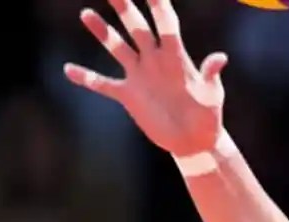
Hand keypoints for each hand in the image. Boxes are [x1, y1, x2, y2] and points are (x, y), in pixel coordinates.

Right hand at [64, 0, 226, 156]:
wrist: (194, 140)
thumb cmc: (208, 115)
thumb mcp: (212, 95)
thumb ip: (211, 74)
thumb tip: (220, 58)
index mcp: (176, 56)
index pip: (165, 22)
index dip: (159, 3)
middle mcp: (154, 60)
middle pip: (136, 26)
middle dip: (125, 6)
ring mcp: (139, 76)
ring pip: (117, 48)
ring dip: (102, 32)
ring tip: (85, 13)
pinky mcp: (129, 95)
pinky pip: (103, 85)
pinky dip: (87, 78)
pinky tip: (68, 70)